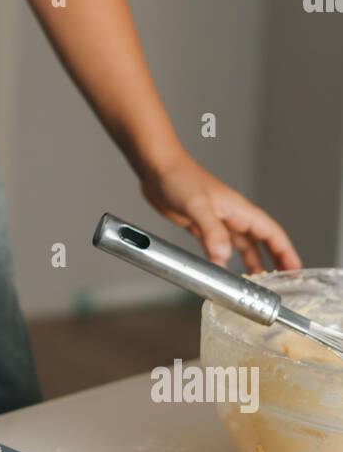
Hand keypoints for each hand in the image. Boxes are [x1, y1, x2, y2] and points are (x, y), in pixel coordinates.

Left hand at [140, 151, 301, 271]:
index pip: (271, 233)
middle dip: (274, 260)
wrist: (156, 167)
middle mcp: (232, 217)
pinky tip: (224, 271)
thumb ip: (211, 231)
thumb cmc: (178, 177)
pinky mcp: (200, 226)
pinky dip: (225, 260)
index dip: (285, 251)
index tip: (295, 269)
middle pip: (261, 242)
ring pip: (241, 246)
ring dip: (251, 263)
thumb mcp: (197, 205)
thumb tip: (224, 257)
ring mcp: (217, 221)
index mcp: (239, 210)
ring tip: (256, 284)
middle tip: (282, 282)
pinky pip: (219, 246)